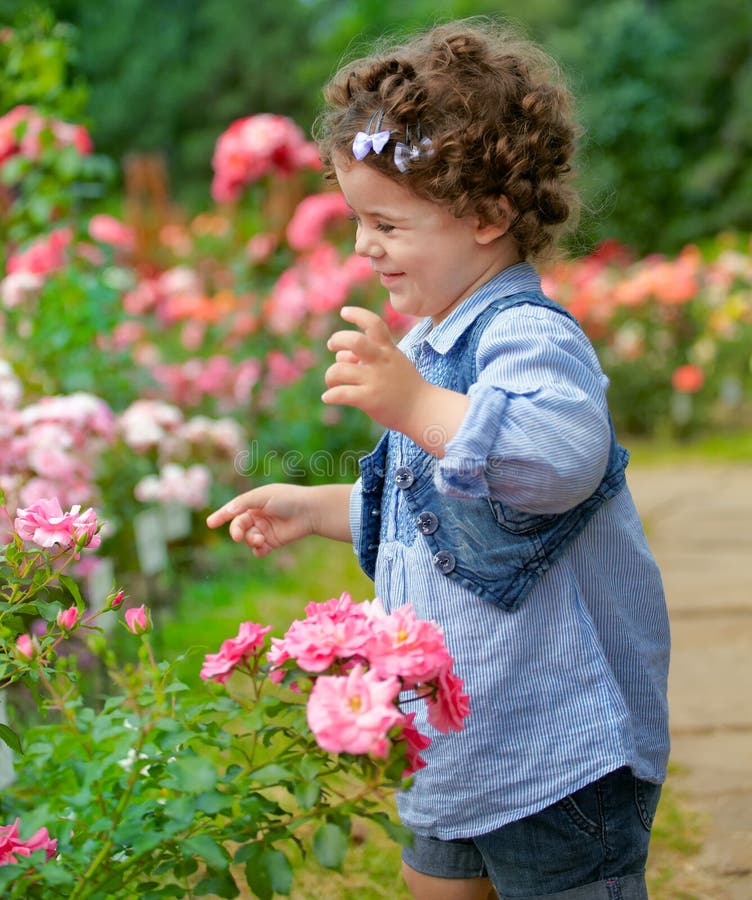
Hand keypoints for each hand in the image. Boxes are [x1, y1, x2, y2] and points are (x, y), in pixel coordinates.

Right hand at [206, 484, 315, 556]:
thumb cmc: (287, 499)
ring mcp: (265, 529)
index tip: (210, 523)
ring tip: (261, 538)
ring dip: (250, 540)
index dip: (221, 516)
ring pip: (248, 539)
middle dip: (236, 532)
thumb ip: (244, 503)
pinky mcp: (273, 541)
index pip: (233, 510)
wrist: (310, 511)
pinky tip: (262, 547)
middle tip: (239, 536)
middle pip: (238, 526)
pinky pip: (259, 549)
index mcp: (253, 503)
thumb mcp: (263, 496)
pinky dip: (258, 550)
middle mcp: (258, 516)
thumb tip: (228, 511)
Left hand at [322, 306, 426, 433]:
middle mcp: (380, 362)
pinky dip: (329, 396)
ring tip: (332, 382)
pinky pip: (340, 394)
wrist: (424, 409)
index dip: (357, 314)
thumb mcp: (392, 363)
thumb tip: (340, 355)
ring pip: (339, 370)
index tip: (344, 312)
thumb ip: (367, 356)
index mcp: (388, 350)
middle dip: (337, 339)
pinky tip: (329, 398)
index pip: (374, 323)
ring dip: (329, 375)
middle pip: (354, 341)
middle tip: (332, 346)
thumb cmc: (405, 386)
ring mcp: (374, 380)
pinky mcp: (369, 399)